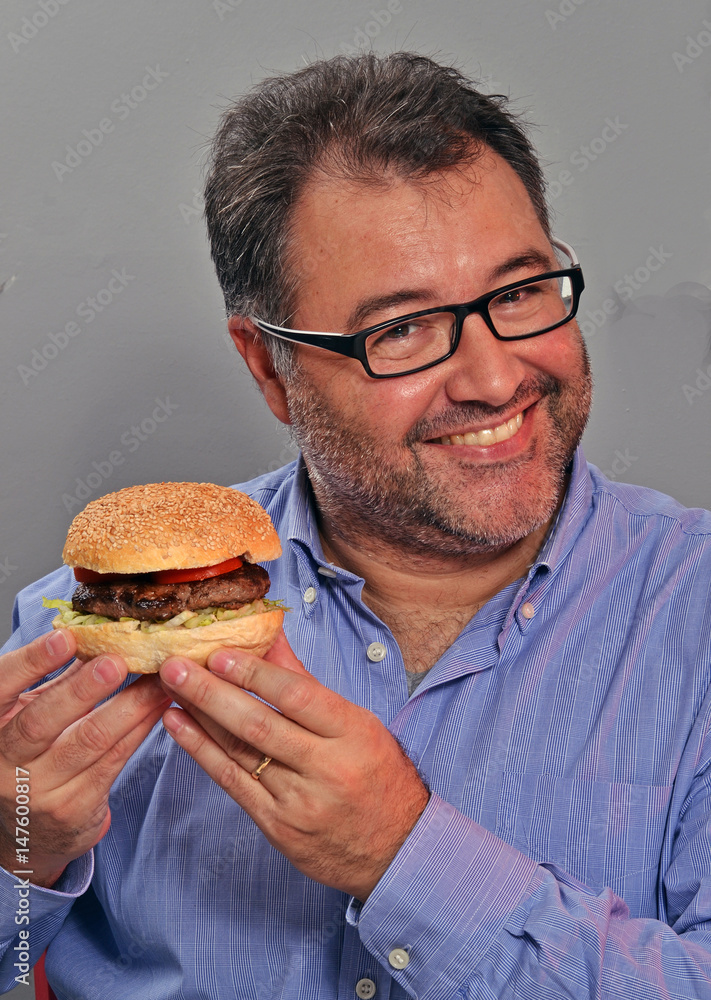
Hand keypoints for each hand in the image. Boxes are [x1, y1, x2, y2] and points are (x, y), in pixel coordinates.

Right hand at [0, 630, 171, 886]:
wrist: (28, 831)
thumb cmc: (30, 755)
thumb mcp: (30, 714)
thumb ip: (56, 679)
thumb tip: (94, 634)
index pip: (1, 689)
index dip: (32, 662)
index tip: (66, 638)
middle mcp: (4, 762)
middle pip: (40, 723)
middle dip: (81, 690)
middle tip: (117, 662)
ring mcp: (37, 790)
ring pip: (87, 743)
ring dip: (129, 706)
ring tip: (158, 680)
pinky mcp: (72, 809)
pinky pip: (113, 761)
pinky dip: (140, 729)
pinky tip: (159, 707)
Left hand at [160, 631, 429, 900]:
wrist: (397, 848)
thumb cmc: (377, 775)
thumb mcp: (358, 723)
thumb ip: (307, 683)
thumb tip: (271, 636)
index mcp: (353, 733)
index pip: (297, 697)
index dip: (255, 674)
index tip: (219, 653)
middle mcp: (327, 768)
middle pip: (260, 725)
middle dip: (211, 692)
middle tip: (176, 666)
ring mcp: (300, 802)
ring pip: (241, 752)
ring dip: (200, 717)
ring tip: (169, 688)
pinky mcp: (279, 827)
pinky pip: (233, 783)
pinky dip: (202, 752)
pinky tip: (178, 726)